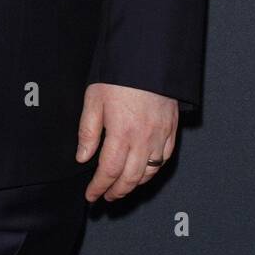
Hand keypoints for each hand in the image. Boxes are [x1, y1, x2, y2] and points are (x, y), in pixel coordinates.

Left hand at [76, 83, 177, 202]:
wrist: (149, 57)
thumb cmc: (119, 75)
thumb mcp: (94, 99)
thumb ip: (88, 131)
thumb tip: (83, 157)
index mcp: (121, 133)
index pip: (108, 171)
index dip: (98, 187)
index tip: (91, 196)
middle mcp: (143, 139)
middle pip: (130, 178)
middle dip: (116, 191)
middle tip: (106, 197)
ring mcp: (160, 135)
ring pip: (149, 172)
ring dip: (135, 185)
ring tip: (122, 188)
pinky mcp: (171, 128)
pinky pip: (165, 158)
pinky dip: (154, 170)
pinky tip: (145, 171)